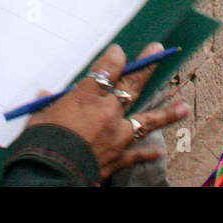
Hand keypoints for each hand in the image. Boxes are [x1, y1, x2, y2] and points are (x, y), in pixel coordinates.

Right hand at [27, 43, 188, 179]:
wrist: (52, 171)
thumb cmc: (42, 141)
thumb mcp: (39, 116)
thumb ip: (48, 105)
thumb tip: (44, 96)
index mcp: (86, 97)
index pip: (106, 70)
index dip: (115, 58)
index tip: (119, 52)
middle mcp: (107, 112)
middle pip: (130, 85)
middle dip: (145, 67)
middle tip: (157, 51)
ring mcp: (117, 135)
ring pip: (146, 120)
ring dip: (165, 114)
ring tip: (183, 107)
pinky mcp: (119, 157)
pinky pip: (137, 154)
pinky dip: (148, 154)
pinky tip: (160, 152)